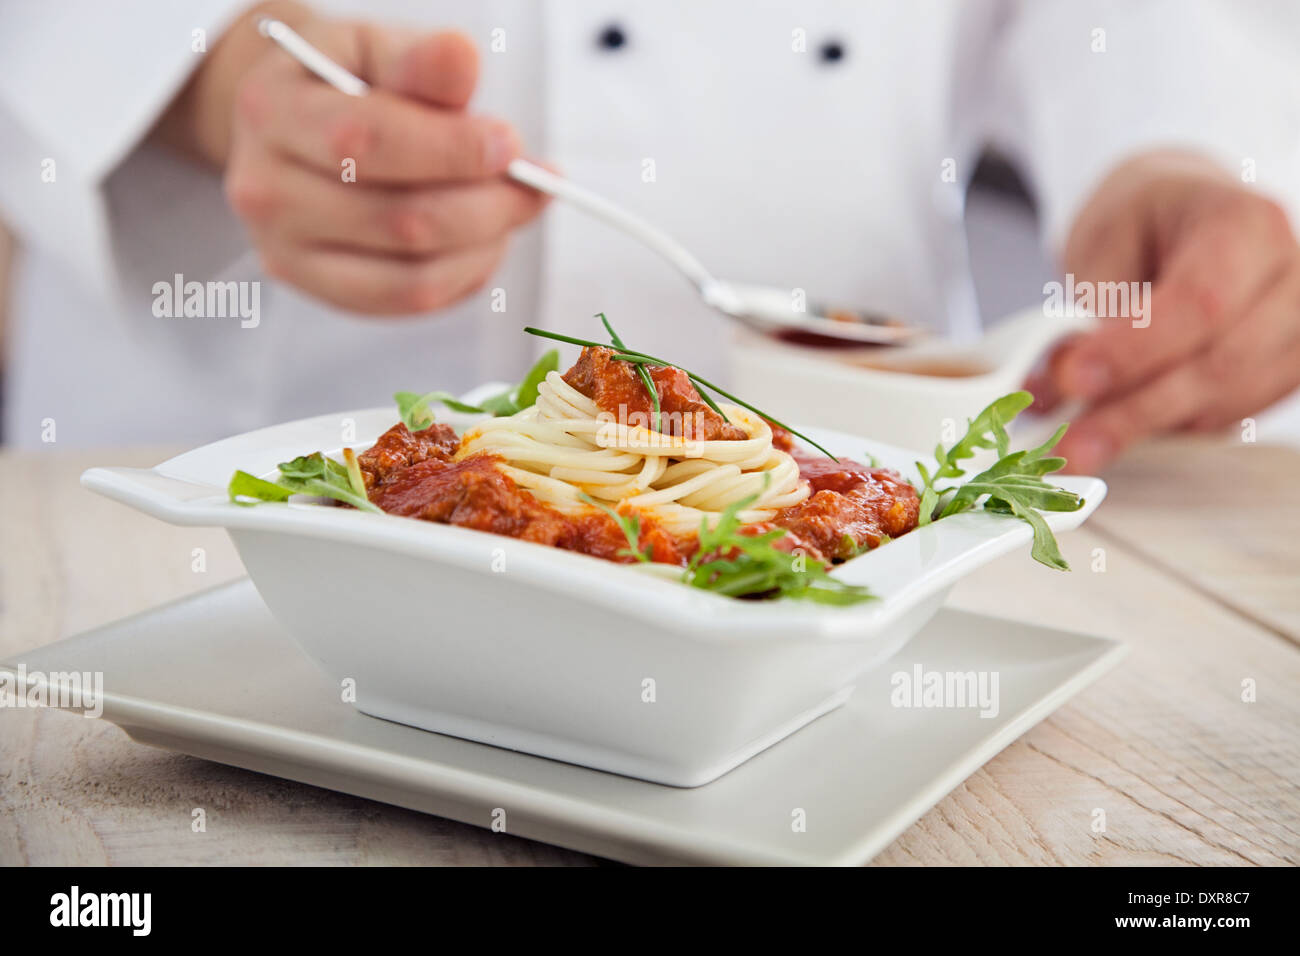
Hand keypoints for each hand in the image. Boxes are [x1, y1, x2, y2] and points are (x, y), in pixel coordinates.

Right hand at [158, 2, 546, 313]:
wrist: (295, 127)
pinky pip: (410, 303)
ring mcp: (287, 252)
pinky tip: (482, 241)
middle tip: (533, 183)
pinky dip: (464, 276)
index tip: (509, 144)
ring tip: (511, 208)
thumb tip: (460, 57)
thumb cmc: (346, 83)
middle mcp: (266, 191)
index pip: (370, 141)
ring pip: (414, 275)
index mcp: (272, 112)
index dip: (452, 149)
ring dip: (484, 245)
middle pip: (401, 220)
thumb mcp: (376, 49)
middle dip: (487, 204)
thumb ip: (418, 60)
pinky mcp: (321, 292)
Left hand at [1028, 150, 1299, 472]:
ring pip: (1230, 400)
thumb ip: (1088, 314)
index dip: (1134, 350)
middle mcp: (1289, 276)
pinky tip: (1123, 424)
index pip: (1200, 300)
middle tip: (1068, 443)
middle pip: (1222, 362)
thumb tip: (1059, 383)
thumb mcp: (1102, 248)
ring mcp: (1297, 328)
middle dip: (1135, 410)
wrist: (1176, 222)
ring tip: (1079, 440)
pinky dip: (1173, 429)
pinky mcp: (1285, 369)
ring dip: (1149, 428)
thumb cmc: (1139, 227)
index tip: (1073, 380)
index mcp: (1244, 223)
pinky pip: (1232, 418)